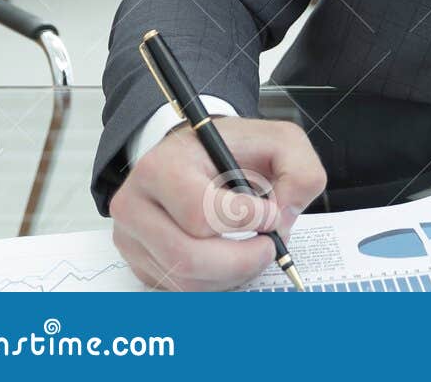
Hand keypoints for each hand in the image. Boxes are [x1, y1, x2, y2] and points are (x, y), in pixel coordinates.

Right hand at [109, 117, 325, 291]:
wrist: (201, 155)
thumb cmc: (237, 149)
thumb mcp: (280, 142)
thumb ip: (299, 172)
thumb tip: (283, 218)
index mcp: (163, 166)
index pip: (200, 213)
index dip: (247, 221)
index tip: (270, 214)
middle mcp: (135, 203)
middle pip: (187, 257)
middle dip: (242, 260)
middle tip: (269, 247)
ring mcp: (132, 237)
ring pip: (185, 279)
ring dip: (231, 274)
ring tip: (254, 251)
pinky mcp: (139, 262)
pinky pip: (179, 289)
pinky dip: (215, 282)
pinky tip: (231, 257)